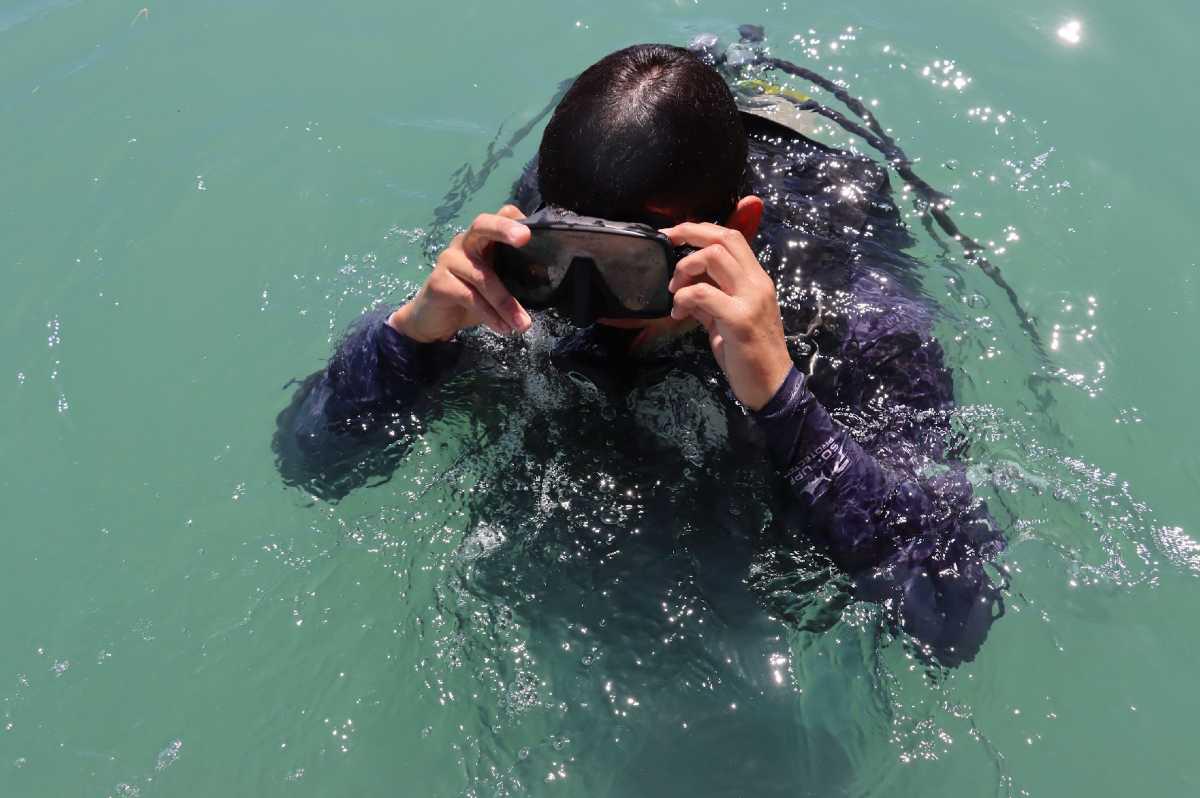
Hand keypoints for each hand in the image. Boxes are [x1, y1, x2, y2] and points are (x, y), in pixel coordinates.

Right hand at [388, 205, 531, 342]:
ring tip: (523, 325)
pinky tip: (503, 328)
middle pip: (482, 225)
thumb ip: (515, 278)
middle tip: (524, 238)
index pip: (499, 215)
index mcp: (482, 239)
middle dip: (504, 229)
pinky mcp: (439, 282)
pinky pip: (470, 297)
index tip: (533, 232)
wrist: (433, 320)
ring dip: (506, 303)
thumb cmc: (472, 298)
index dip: (516, 219)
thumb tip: (546, 280)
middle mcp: (465, 243)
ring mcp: (449, 260)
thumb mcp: (498, 286)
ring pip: (482, 276)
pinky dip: (490, 314)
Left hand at [664, 223, 793, 410]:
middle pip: (723, 238)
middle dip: (688, 232)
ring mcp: (750, 299)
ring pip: (713, 257)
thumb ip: (710, 299)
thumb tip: (685, 287)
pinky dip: (683, 298)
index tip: (673, 235)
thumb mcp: (727, 320)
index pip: (731, 237)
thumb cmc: (749, 355)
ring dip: (684, 268)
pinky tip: (677, 314)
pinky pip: (703, 293)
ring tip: (674, 290)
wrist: (771, 386)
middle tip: (665, 243)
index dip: (699, 229)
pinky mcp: (739, 318)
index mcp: (756, 279)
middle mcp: (757, 282)